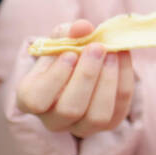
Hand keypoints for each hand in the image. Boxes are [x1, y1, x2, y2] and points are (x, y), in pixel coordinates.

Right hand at [16, 20, 134, 138]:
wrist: (81, 69)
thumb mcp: (59, 41)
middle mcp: (54, 120)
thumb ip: (67, 33)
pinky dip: (124, 80)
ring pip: (97, 116)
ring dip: (108, 81)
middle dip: (86, 76)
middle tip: (97, 48)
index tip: (70, 54)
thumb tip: (83, 27)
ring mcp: (82, 127)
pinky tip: (123, 57)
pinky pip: (119, 108)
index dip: (55, 78)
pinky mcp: (109, 125)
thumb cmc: (63, 55)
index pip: (36, 100)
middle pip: (70, 109)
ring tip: (113, 53)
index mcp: (31, 100)